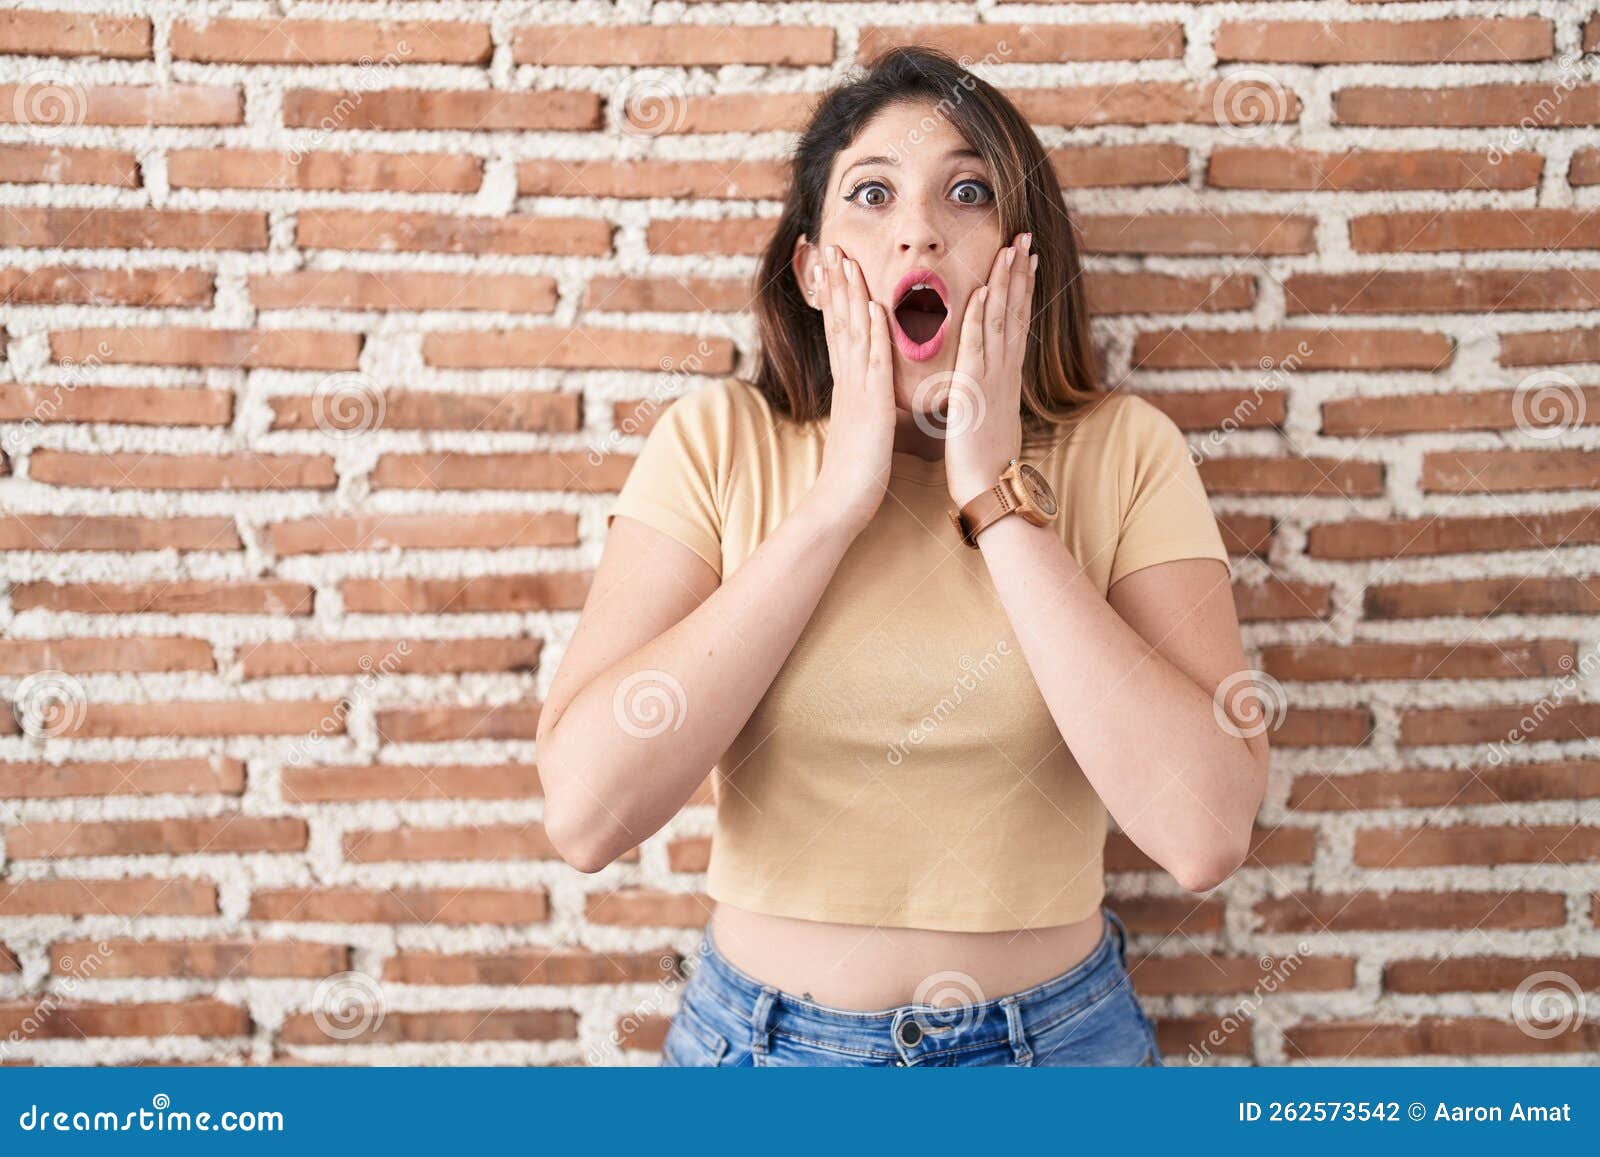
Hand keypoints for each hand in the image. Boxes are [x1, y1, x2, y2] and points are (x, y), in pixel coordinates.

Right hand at [810, 243, 895, 531]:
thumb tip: (867, 393)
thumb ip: (862, 404)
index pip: (840, 331)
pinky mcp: (871, 406)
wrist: (841, 502)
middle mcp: (847, 381)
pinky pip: (872, 363)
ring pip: (851, 332)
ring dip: (849, 294)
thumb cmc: (855, 472)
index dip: (836, 297)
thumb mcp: (860, 427)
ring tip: (845, 259)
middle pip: (839, 322)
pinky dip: (872, 332)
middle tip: (830, 246)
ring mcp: (857, 391)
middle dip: (835, 283)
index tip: (834, 266)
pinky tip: (873, 305)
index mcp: (848, 385)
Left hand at [942, 231, 1035, 506]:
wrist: (988, 487)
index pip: (1016, 321)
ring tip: (1010, 249)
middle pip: (1015, 312)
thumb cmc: (984, 458)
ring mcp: (992, 378)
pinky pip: (978, 347)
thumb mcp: (990, 415)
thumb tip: (989, 380)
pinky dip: (982, 318)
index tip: (1026, 257)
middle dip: (1019, 273)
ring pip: (1001, 321)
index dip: (1021, 287)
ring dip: (1006, 283)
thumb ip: (989, 391)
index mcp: (1006, 375)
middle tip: (1025, 237)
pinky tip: (985, 292)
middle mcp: (1004, 370)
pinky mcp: (974, 390)